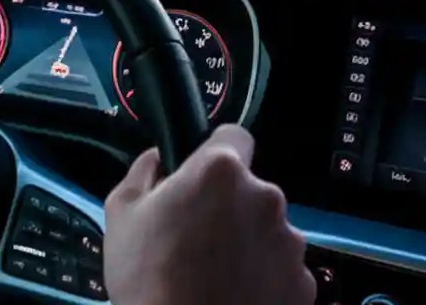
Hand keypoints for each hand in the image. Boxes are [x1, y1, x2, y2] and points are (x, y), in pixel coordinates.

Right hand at [103, 125, 314, 304]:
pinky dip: (265, 277)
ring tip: (217, 273)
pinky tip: (236, 294)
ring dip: (249, 242)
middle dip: (230, 205)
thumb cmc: (147, 277)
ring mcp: (290, 242)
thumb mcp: (121, 214)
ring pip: (267, 229)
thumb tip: (157, 158)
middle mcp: (266, 197)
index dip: (215, 153)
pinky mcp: (304, 283)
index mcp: (221, 171)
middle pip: (250, 189)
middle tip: (198, 237)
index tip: (200, 177)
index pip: (234, 136)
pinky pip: (282, 268)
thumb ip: (142, 173)